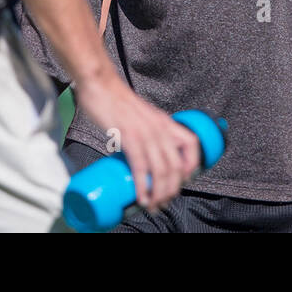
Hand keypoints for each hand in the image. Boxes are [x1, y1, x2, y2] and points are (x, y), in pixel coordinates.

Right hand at [73, 72, 201, 209]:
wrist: (100, 85)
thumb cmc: (116, 102)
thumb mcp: (142, 116)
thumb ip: (148, 130)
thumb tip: (146, 153)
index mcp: (165, 122)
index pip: (192, 144)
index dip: (192, 166)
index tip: (181, 181)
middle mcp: (160, 128)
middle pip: (176, 165)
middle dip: (172, 189)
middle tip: (163, 203)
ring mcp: (146, 132)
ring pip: (162, 170)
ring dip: (159, 193)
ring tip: (153, 206)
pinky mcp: (129, 137)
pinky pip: (141, 167)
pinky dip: (143, 186)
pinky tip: (142, 198)